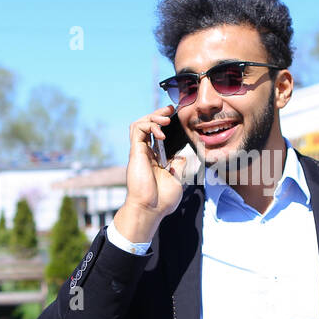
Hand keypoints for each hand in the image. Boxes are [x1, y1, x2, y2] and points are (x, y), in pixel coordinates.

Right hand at [115, 105, 193, 241]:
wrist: (150, 209)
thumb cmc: (162, 201)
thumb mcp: (177, 180)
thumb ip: (179, 167)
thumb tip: (182, 157)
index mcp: (154, 159)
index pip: (156, 134)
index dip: (163, 123)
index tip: (174, 116)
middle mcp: (145, 153)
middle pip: (147, 126)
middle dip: (158, 114)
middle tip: (170, 109)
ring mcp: (139, 152)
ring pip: (140, 124)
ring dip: (153, 117)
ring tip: (166, 118)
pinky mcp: (135, 152)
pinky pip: (137, 130)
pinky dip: (149, 125)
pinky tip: (161, 131)